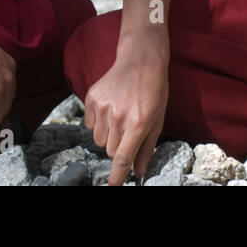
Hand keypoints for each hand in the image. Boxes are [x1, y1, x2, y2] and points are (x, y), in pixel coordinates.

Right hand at [83, 35, 168, 185]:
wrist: (140, 59)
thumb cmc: (153, 91)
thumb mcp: (157, 120)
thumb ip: (147, 148)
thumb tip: (138, 172)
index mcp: (138, 122)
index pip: (122, 158)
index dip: (117, 177)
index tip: (112, 187)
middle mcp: (118, 115)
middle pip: (109, 151)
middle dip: (118, 147)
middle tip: (128, 130)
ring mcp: (103, 106)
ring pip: (98, 140)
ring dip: (108, 135)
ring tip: (119, 117)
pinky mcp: (91, 97)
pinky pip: (89, 124)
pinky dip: (98, 122)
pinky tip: (110, 107)